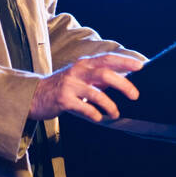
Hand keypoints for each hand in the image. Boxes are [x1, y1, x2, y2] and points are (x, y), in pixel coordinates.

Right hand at [28, 53, 144, 122]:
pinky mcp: (63, 100)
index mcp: (84, 63)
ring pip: (96, 93)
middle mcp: (77, 71)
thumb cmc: (61, 86)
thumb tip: (123, 78)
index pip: (108, 58)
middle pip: (105, 74)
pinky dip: (95, 114)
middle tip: (135, 95)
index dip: (125, 61)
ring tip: (115, 113)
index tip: (140, 66)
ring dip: (110, 105)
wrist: (34, 95)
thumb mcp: (80, 76)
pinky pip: (84, 108)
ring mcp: (70, 85)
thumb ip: (99, 77)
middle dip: (123, 84)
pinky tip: (98, 118)